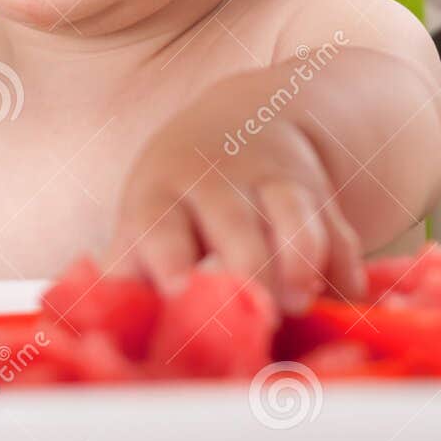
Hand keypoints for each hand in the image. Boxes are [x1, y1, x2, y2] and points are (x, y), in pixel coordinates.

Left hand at [106, 96, 367, 312]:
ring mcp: (273, 181)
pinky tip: (349, 299)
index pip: (161, 223)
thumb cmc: (180, 191)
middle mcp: (218, 180)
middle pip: (234, 221)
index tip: (180, 289)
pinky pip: (338, 228)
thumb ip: (129, 266)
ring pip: (292, 214)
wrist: (246, 117)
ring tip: (301, 303)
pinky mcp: (319, 193)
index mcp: (162, 192)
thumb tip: (91, 324)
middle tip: (256, 312)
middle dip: (247, 266)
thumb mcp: (146, 210)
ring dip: (301, 258)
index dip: (170, 254)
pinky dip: (346, 265)